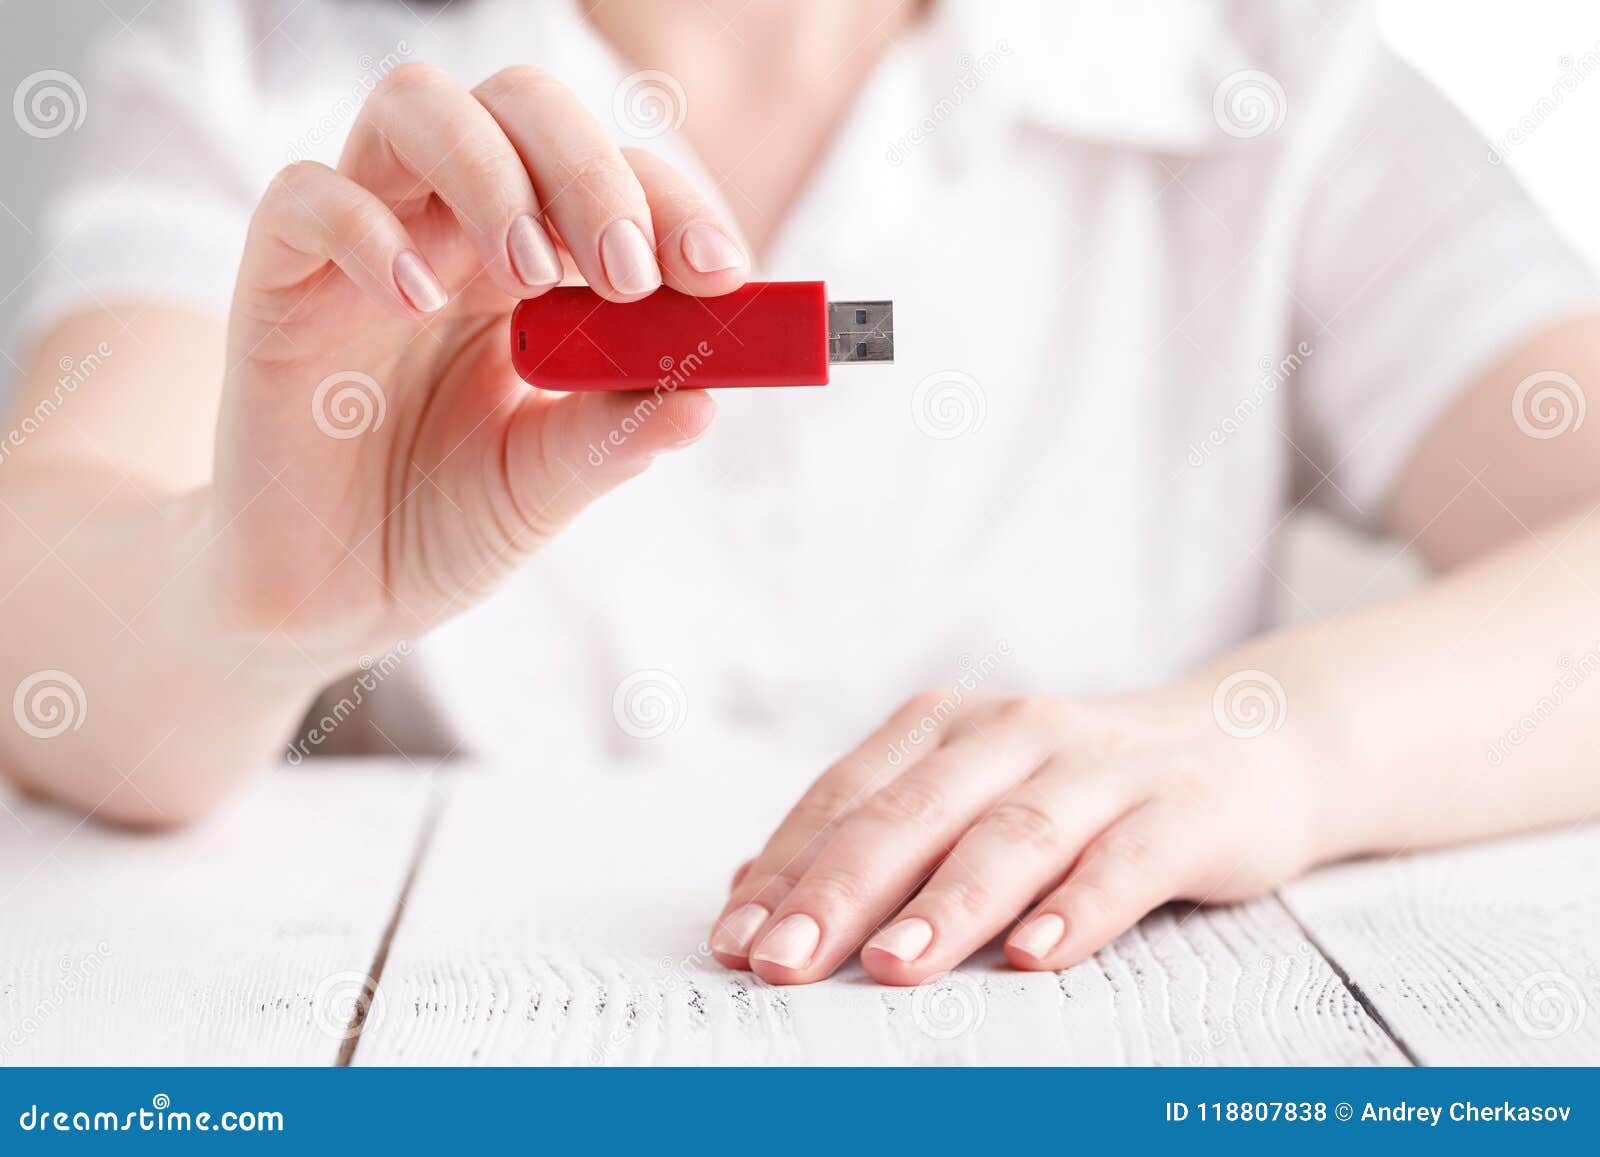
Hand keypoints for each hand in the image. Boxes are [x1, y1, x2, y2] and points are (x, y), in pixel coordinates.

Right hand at [210, 64, 747, 663]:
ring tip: (531, 276)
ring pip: (417, 107)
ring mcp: (365, 244)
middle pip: (524, 107)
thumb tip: (707, 397)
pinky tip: (417, 302)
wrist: (327, 600)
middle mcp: (455, 231)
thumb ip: (613, 437)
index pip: (616, 179)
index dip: (674, 205)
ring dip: (494, 173)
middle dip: (592, 171)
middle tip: (627, 273)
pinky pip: (307, 196)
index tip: (721, 273)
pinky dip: (368, 230)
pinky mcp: (278, 279)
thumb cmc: (442, 525)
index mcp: (537, 268)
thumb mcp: (544, 488)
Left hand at [710, 686, 1322, 983]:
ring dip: (946, 905)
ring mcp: (1102, 767)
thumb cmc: (1078, 788)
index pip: (849, 796)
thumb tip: (751, 892)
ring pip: (1012, 834)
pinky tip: (1035, 956)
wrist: (1244, 742)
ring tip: (891, 967)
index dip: (788, 867)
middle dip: (841, 890)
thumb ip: (874, 833)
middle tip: (783, 960)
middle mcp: (1014, 732)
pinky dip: (1079, 906)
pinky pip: (1126, 860)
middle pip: (914, 813)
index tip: (737, 939)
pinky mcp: (1183, 809)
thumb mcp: (970, 792)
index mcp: (947, 725)